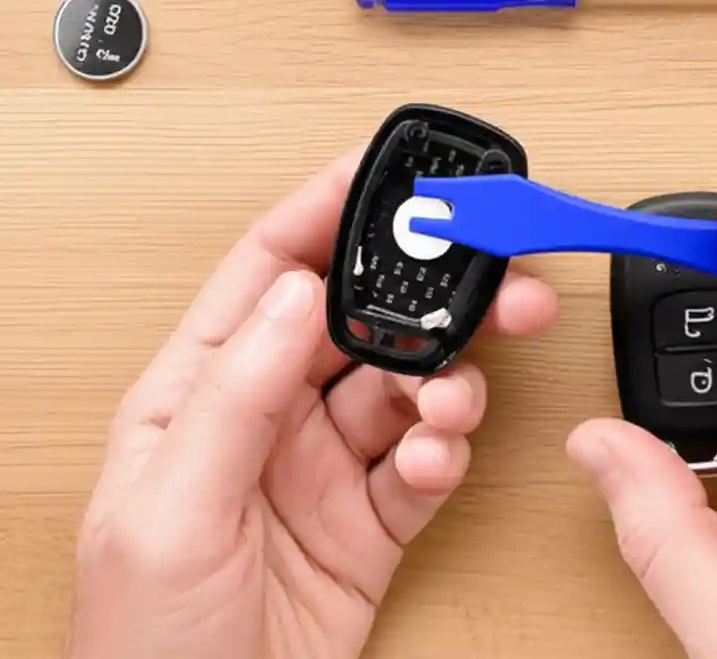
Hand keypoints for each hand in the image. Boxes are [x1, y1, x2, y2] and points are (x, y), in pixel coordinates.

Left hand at [66, 150, 557, 658]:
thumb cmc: (145, 640)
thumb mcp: (171, 508)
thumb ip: (238, 395)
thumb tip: (301, 296)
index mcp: (199, 392)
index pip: (272, 273)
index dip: (330, 212)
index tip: (393, 176)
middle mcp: (270, 419)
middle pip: (366, 324)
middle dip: (434, 296)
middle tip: (498, 279)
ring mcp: (326, 470)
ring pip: (410, 390)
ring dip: (450, 383)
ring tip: (456, 402)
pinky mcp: (374, 522)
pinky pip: (428, 465)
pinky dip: (447, 455)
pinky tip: (436, 464)